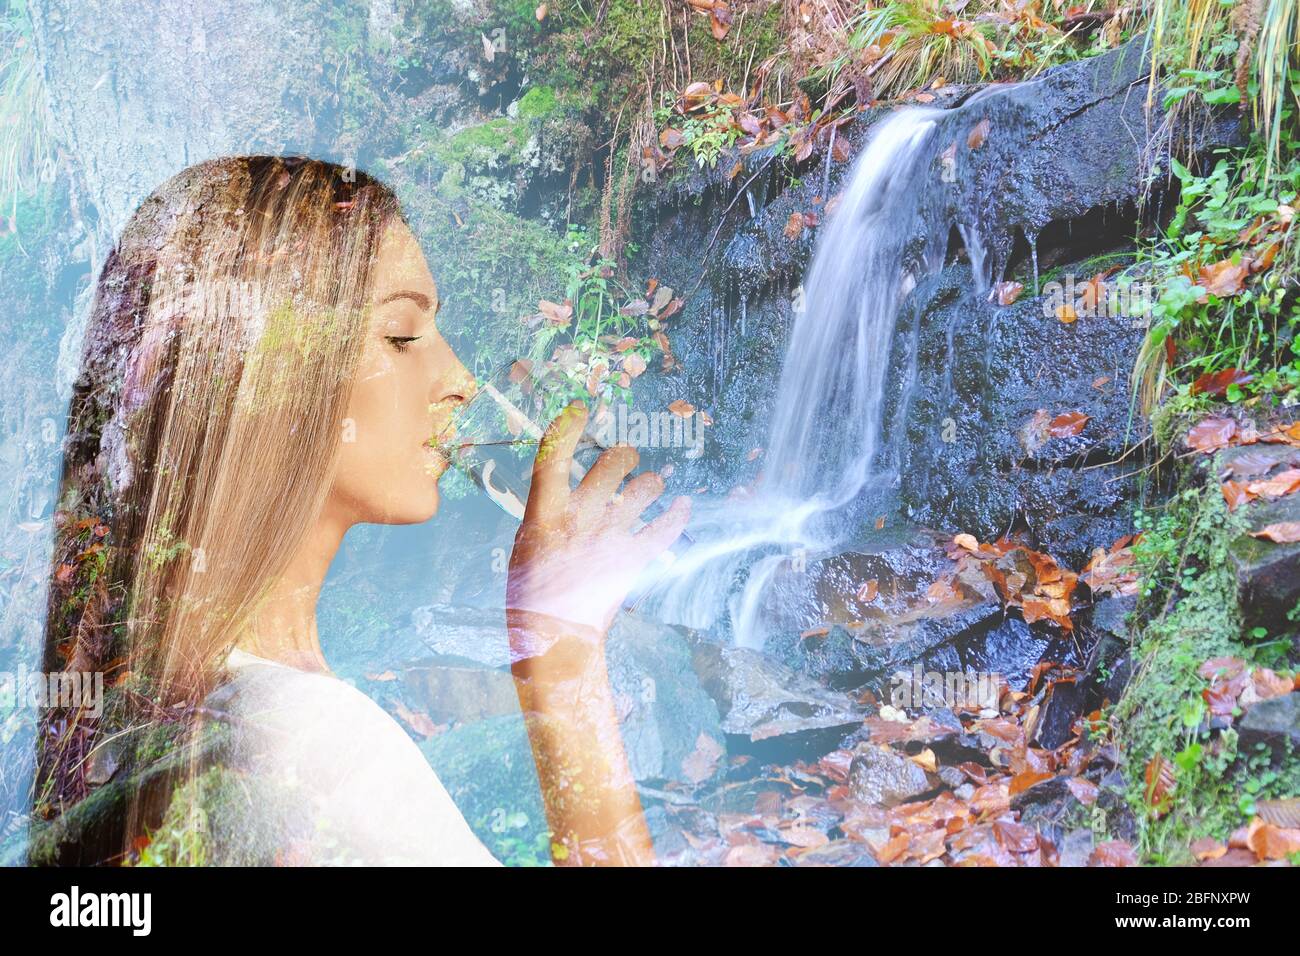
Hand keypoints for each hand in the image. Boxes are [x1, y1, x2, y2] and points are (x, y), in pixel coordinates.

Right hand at [506, 401, 691, 664]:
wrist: (554, 635)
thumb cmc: (531, 591)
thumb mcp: (527, 544)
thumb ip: (550, 514)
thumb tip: (574, 490)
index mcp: (544, 513)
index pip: (553, 457)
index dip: (567, 428)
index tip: (581, 408)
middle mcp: (580, 517)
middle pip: (611, 464)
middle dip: (624, 455)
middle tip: (627, 457)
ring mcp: (608, 537)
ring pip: (645, 490)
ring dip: (651, 483)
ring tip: (652, 486)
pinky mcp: (631, 559)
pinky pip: (665, 528)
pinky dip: (677, 515)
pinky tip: (683, 507)